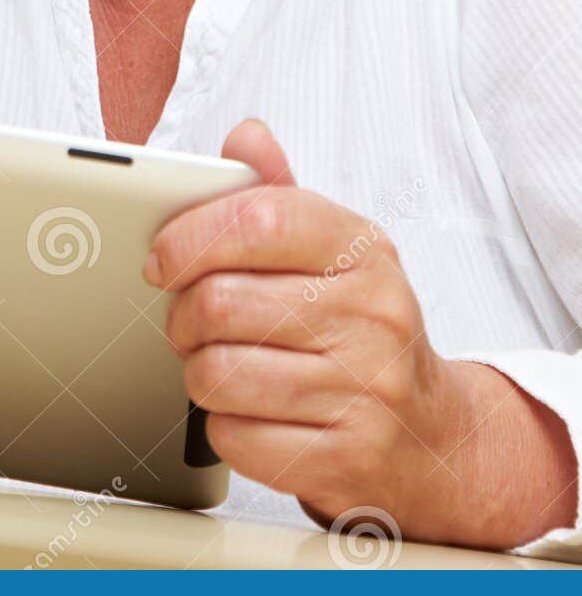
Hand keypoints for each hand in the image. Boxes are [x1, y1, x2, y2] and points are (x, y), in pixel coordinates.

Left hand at [146, 121, 577, 549]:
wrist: (435, 435)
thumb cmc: (361, 328)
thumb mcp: (333, 250)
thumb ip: (279, 193)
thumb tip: (246, 136)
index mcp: (362, 250)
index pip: (259, 219)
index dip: (189, 237)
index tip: (160, 259)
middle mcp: (374, 316)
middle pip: (221, 302)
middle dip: (182, 316)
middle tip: (187, 322)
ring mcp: (366, 391)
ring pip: (218, 374)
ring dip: (198, 373)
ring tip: (217, 365)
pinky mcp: (348, 458)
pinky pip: (236, 438)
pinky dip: (223, 428)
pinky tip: (248, 413)